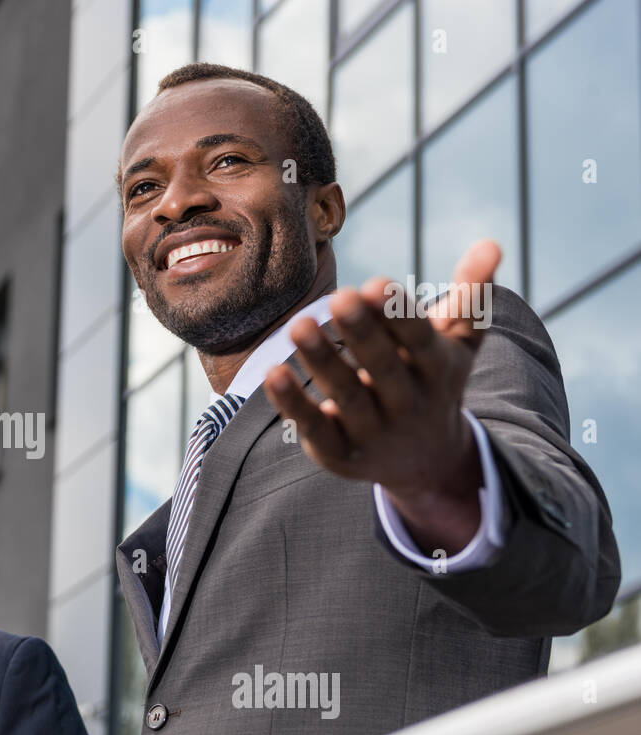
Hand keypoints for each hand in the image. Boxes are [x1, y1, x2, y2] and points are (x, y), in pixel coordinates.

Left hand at [262, 240, 500, 553]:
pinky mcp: (339, 453)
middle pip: (384, 367)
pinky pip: (315, 427)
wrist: (426, 462)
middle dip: (363, 333)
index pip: (419, 341)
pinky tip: (272, 373)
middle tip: (340, 296)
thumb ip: (471, 297)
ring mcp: (373, 432)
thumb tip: (491, 244)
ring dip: (322, 361)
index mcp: (437, 370)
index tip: (377, 285)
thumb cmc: (433, 381)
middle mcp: (407, 403)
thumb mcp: (458, 343)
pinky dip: (293, 403)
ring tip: (297, 325)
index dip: (399, 315)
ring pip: (346, 395)